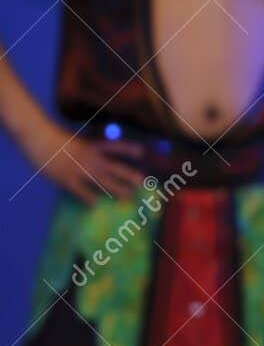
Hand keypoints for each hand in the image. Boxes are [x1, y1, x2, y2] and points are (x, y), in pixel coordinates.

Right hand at [19, 117, 146, 204]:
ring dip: (116, 189)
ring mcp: (79, 169)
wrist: (39, 140)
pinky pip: (80, 191)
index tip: (143, 151)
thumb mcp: (77, 142)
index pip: (114, 146)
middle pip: (113, 167)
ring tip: (128, 197)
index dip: (128, 148)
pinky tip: (96, 206)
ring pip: (102, 180)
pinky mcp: (67, 179)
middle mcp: (89, 157)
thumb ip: (89, 151)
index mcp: (92, 146)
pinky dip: (88, 198)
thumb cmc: (56, 140)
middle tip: (142, 182)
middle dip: (128, 175)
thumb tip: (100, 159)